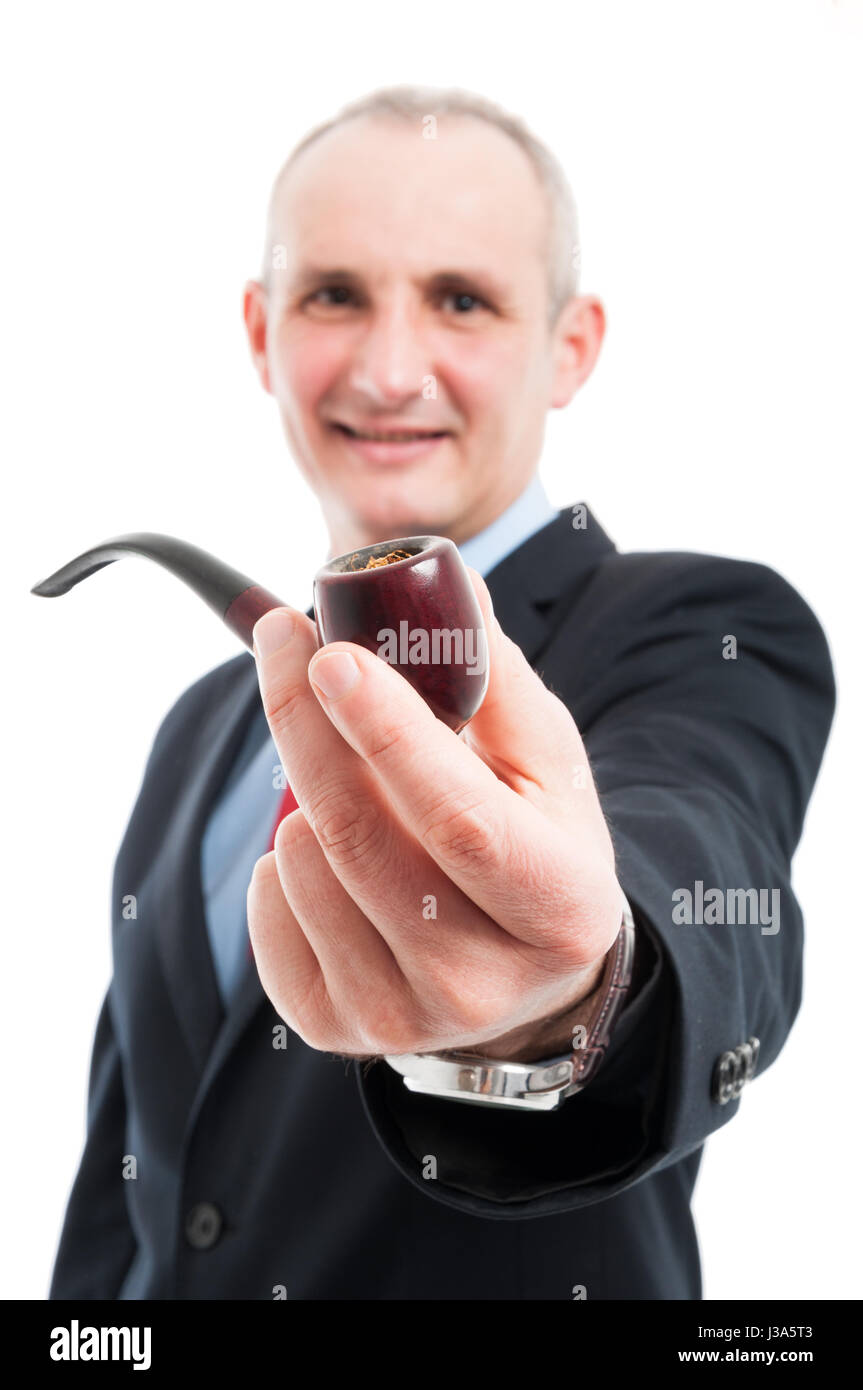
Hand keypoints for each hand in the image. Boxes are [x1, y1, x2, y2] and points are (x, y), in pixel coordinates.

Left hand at [247, 567, 625, 1062]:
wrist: (527, 975)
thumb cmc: (537, 847)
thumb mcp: (546, 768)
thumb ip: (496, 681)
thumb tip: (445, 582)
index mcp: (557, 906)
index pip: (460, 818)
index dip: (389, 733)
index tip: (332, 654)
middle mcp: (482, 982)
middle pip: (361, 839)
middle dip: (307, 724)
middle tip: (282, 637)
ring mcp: (404, 1017)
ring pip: (306, 869)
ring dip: (303, 793)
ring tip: (343, 775)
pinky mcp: (336, 1029)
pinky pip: (268, 914)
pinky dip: (281, 860)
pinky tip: (323, 849)